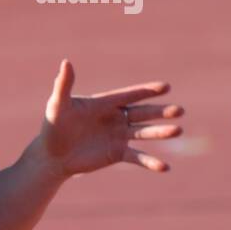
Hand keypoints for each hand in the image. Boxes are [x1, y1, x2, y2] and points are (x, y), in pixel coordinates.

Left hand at [41, 59, 183, 176]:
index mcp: (105, 103)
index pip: (130, 95)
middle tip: (179, 110)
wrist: (51, 155)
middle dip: (161, 112)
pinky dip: (150, 162)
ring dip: (161, 132)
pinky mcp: (117, 153)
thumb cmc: (52, 126)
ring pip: (145, 132)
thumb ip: (64, 85)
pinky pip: (137, 157)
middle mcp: (116, 118)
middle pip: (143, 113)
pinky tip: (165, 168)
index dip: (147, 91)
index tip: (165, 87)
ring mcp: (119, 136)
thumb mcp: (57, 105)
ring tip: (178, 130)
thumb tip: (66, 62)